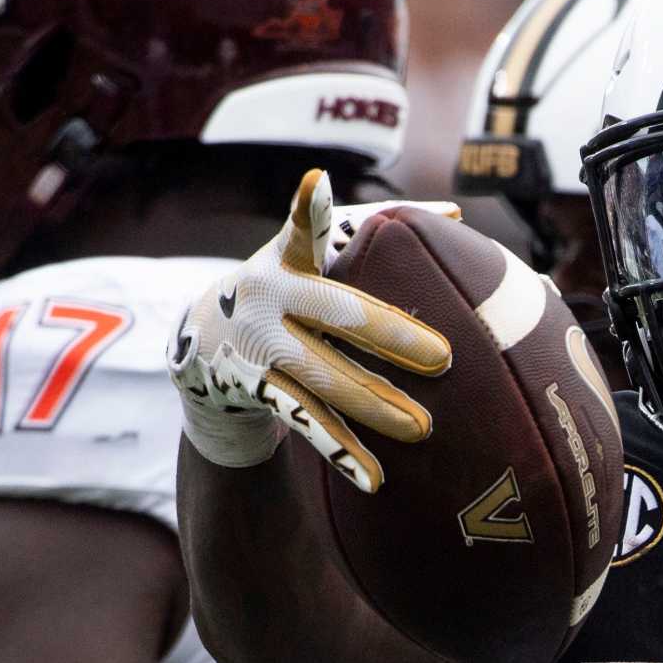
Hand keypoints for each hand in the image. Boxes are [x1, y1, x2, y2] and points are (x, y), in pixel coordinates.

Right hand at [169, 170, 455, 492]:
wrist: (204, 342)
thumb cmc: (288, 288)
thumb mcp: (313, 255)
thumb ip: (376, 229)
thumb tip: (458, 211)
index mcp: (288, 261)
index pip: (302, 230)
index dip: (308, 208)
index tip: (316, 184)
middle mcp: (267, 300)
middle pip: (337, 315)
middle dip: (391, 337)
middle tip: (444, 358)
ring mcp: (258, 349)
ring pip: (323, 379)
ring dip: (373, 406)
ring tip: (422, 428)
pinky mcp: (255, 393)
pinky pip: (306, 424)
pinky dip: (341, 452)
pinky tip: (373, 478)